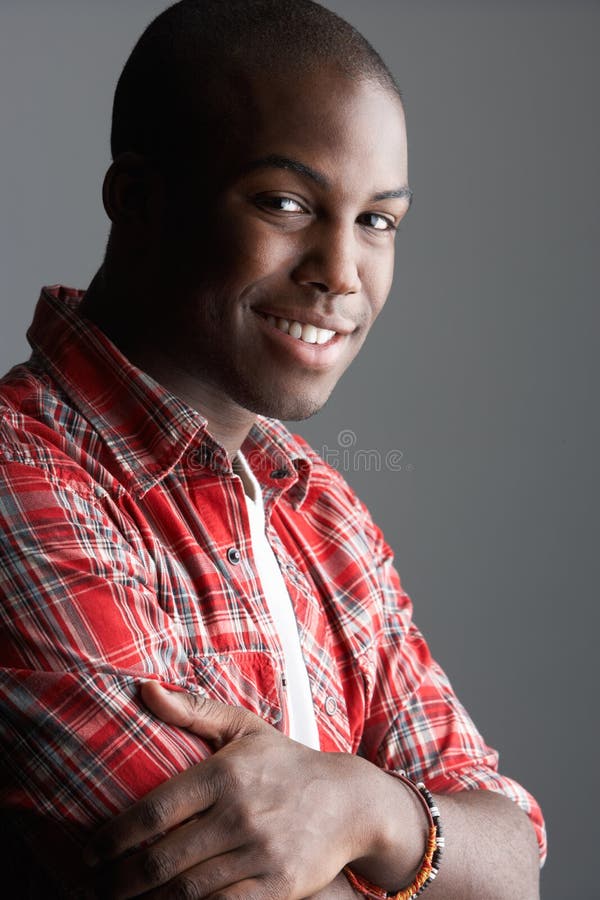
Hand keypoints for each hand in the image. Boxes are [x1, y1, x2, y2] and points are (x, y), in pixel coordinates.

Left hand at [85, 682, 377, 898]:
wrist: (350, 802)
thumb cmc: (287, 763)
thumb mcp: (244, 728)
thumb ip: (193, 710)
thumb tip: (144, 689)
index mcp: (225, 774)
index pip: (156, 811)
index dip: (115, 836)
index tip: (91, 851)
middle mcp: (240, 814)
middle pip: (163, 858)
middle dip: (120, 879)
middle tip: (97, 885)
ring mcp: (259, 853)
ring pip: (187, 889)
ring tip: (123, 899)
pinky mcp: (277, 886)